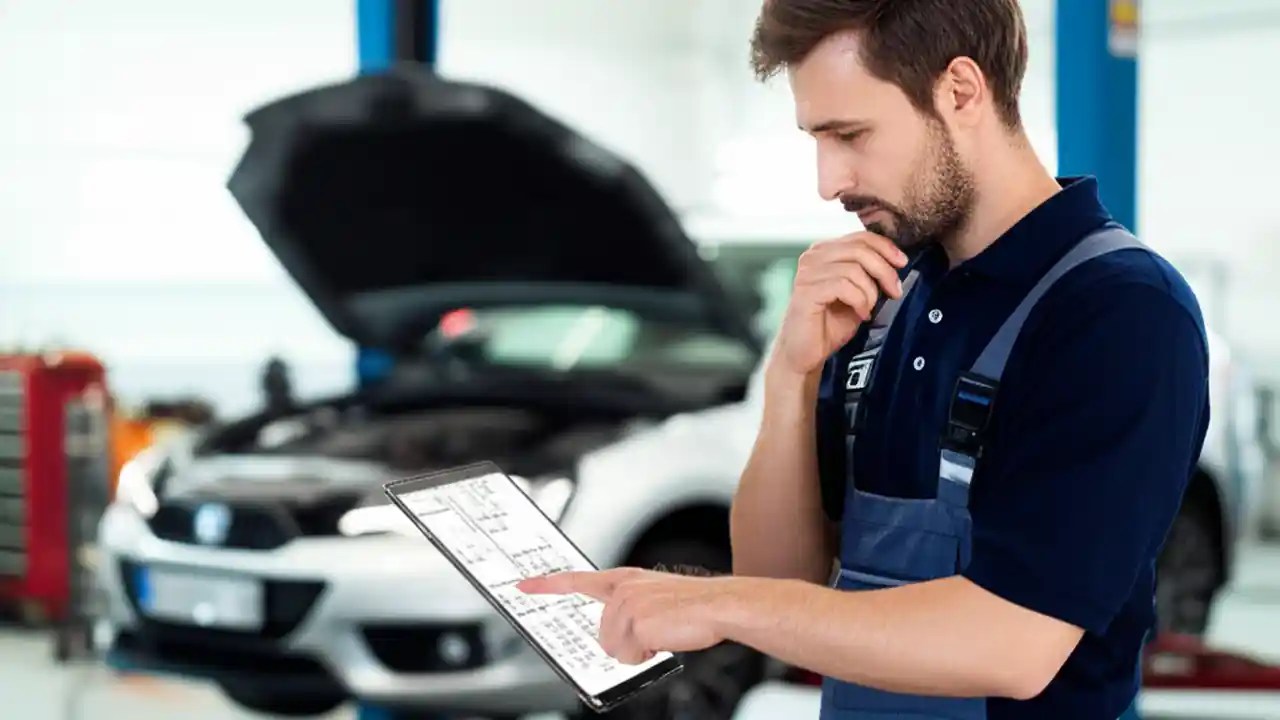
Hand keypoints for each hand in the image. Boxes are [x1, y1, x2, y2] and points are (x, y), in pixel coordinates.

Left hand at [517, 568, 732, 663]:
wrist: (720, 605)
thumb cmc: (693, 606)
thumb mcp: (654, 598)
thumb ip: (629, 609)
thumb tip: (618, 639)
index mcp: (624, 579)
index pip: (576, 579)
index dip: (546, 584)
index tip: (522, 586)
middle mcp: (620, 589)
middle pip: (602, 634)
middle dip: (625, 642)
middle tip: (653, 631)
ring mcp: (625, 604)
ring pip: (613, 647)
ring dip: (637, 649)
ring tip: (662, 633)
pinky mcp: (634, 621)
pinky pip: (629, 655)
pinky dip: (646, 654)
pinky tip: (664, 638)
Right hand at [772, 231, 908, 376]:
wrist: (806, 352)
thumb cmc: (830, 323)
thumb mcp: (858, 292)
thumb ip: (870, 273)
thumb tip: (897, 261)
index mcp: (825, 251)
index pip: (860, 237)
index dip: (886, 248)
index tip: (902, 263)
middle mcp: (813, 256)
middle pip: (860, 249)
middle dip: (884, 271)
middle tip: (894, 292)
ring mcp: (807, 272)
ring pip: (854, 268)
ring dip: (870, 292)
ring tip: (869, 308)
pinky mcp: (806, 291)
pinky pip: (844, 286)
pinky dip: (860, 301)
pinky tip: (861, 314)